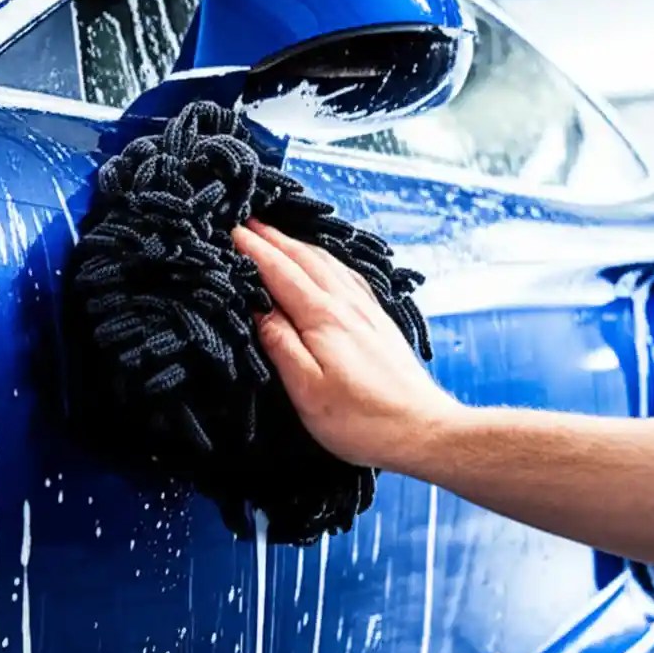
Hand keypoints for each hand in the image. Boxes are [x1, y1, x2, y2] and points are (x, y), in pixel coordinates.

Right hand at [232, 220, 456, 468]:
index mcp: (324, 318)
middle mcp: (347, 305)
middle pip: (304, 259)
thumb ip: (281, 344)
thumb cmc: (361, 420)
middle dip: (273, 238)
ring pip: (328, 263)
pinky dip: (327, 260)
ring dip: (298, 245)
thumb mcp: (307, 390)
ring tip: (278, 235)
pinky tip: (326, 263)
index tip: (231, 232)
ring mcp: (367, 311)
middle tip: (247, 222)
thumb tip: (259, 309)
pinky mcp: (380, 321)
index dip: (254, 251)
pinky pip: (348, 275)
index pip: (280, 273)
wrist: (422, 430)